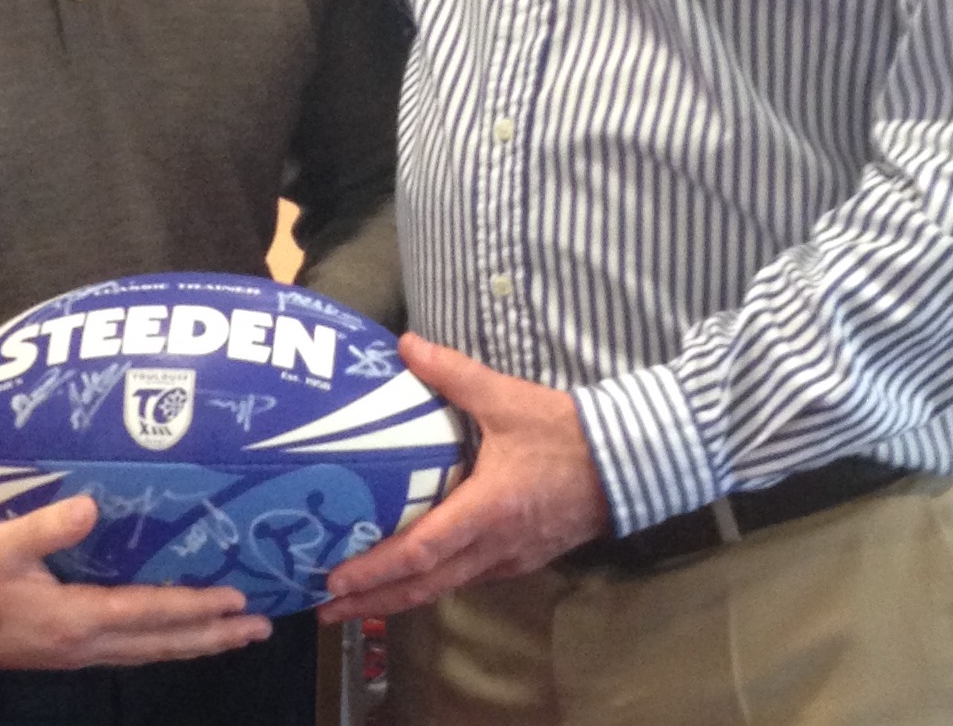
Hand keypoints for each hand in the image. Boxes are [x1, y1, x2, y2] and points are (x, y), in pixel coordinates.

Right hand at [0, 496, 270, 669]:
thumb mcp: (0, 545)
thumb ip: (48, 526)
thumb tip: (93, 504)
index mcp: (77, 618)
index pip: (152, 612)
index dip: (197, 606)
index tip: (239, 600)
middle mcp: (88, 644)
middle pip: (165, 642)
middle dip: (216, 634)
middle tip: (262, 627)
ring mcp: (81, 654)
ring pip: (154, 652)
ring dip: (199, 643)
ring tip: (237, 635)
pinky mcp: (72, 653)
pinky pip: (136, 652)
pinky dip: (169, 644)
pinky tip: (178, 636)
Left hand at [318, 335, 608, 621]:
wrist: (627, 463)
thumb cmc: (565, 433)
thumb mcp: (507, 398)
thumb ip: (453, 373)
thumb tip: (404, 344)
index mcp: (488, 510)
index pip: (423, 551)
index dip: (378, 569)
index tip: (336, 581)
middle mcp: (494, 546)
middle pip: (425, 586)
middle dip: (373, 601)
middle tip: (324, 608)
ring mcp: (508, 559)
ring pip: (445, 588)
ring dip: (398, 598)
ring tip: (354, 602)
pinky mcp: (519, 559)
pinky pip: (466, 579)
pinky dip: (430, 585)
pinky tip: (407, 579)